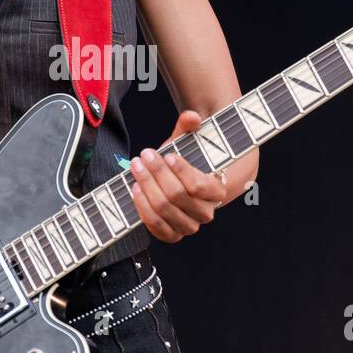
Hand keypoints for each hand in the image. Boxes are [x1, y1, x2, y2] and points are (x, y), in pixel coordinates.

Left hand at [129, 110, 226, 243]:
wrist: (181, 186)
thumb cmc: (185, 164)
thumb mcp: (186, 144)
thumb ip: (188, 128)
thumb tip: (191, 116)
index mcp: (217, 191)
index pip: (199, 186)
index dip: (181, 170)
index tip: (168, 155)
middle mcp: (205, 213)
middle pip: (177, 195)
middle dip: (157, 173)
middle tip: (144, 155)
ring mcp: (188, 227)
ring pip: (163, 209)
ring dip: (146, 187)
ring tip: (136, 168)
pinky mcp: (172, 235)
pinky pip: (155, 225)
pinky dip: (142, 207)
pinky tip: (135, 189)